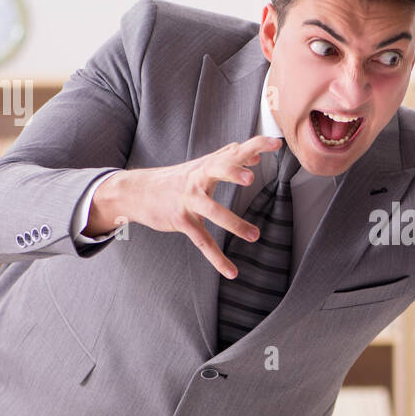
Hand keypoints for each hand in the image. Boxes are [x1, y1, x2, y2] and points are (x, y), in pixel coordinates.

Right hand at [88, 135, 283, 277]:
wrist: (137, 192)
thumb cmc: (175, 178)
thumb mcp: (200, 166)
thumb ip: (227, 159)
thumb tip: (254, 155)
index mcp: (208, 165)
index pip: (235, 152)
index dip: (255, 146)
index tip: (276, 143)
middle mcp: (198, 179)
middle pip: (216, 170)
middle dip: (232, 171)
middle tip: (250, 177)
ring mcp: (188, 200)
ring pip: (211, 210)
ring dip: (233, 223)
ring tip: (255, 236)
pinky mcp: (181, 220)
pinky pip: (202, 241)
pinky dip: (217, 259)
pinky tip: (232, 272)